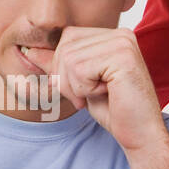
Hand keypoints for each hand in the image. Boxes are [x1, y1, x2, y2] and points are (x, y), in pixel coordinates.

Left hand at [47, 27, 168, 155]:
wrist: (140, 134)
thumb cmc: (114, 110)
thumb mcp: (78, 83)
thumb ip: (57, 65)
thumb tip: (28, 50)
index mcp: (112, 35)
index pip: (67, 37)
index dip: (64, 67)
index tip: (81, 89)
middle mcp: (120, 34)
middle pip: (66, 47)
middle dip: (67, 79)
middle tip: (88, 95)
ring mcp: (123, 43)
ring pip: (69, 59)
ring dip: (76, 86)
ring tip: (97, 95)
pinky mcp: (123, 57)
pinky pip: (80, 70)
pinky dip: (85, 89)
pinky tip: (106, 94)